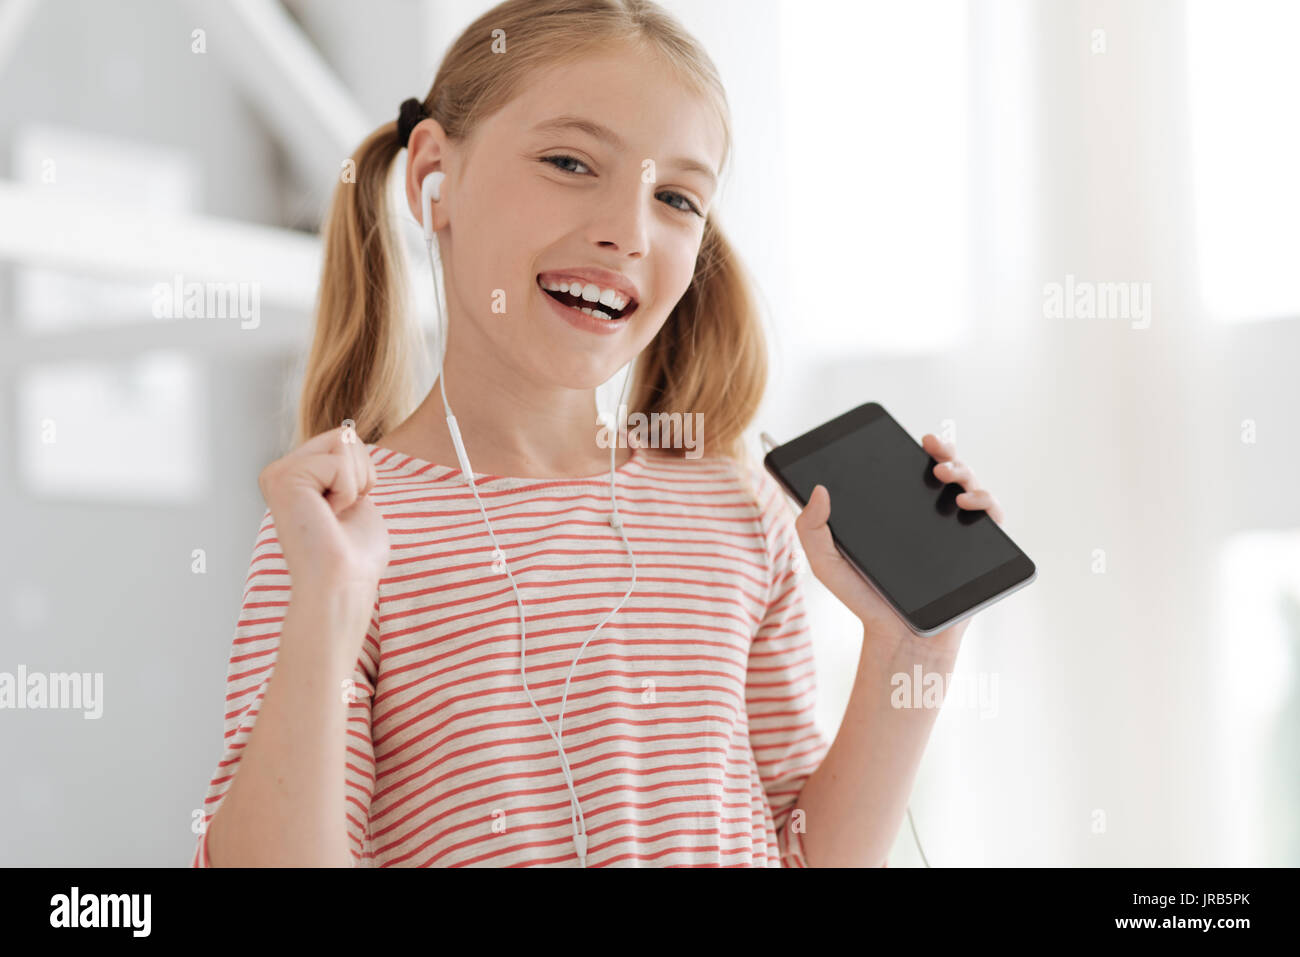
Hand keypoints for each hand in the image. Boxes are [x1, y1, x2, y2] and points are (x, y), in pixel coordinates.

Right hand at [257, 425, 390, 604]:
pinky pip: (339, 461)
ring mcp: (279, 473)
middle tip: (340, 512)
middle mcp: (281, 472)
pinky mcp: (284, 478)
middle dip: (360, 474)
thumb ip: (346, 466)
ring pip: (343, 441)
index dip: (361, 474)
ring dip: (354, 483)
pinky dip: (347, 492)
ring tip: (333, 514)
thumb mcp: (355, 497)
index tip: (344, 511)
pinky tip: (328, 516)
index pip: (344, 438)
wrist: (342, 584)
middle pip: (345, 435)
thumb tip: (347, 433)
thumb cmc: (353, 555)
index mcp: (296, 476)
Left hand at [792, 433, 1005, 654]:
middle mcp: (931, 516)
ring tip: (944, 474)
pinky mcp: (979, 552)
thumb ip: (811, 528)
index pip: (914, 470)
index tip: (919, 438)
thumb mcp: (826, 564)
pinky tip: (966, 503)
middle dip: (946, 452)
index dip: (922, 449)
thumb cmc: (864, 600)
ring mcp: (957, 532)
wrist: (898, 639)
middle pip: (947, 472)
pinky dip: (986, 503)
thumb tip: (818, 489)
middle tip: (932, 453)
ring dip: (964, 471)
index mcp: (899, 511)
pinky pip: (992, 519)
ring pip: (971, 488)